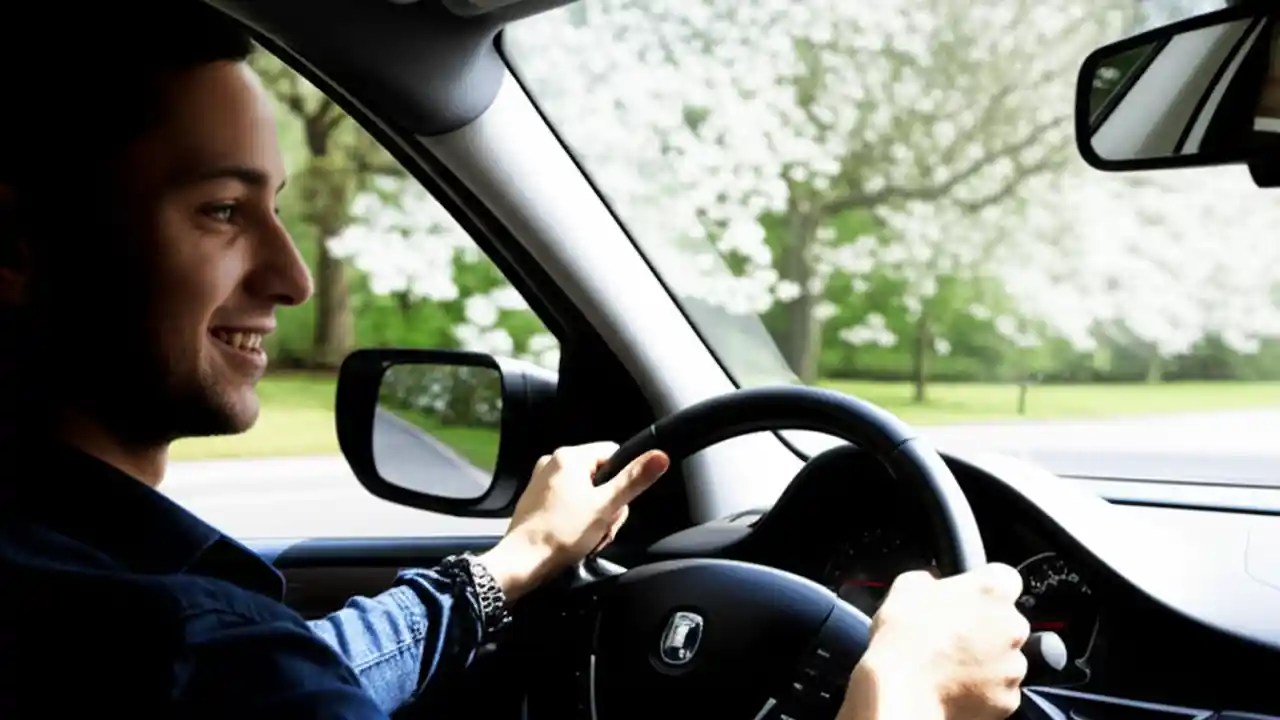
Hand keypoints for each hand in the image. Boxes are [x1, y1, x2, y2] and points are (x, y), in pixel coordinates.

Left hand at [478, 442, 669, 602]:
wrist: (522, 563)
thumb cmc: (563, 533)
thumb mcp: (606, 507)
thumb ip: (634, 480)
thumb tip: (661, 455)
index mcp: (569, 456)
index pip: (613, 454)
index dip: (623, 480)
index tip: (617, 505)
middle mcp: (552, 462)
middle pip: (600, 476)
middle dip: (608, 504)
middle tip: (603, 527)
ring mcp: (541, 481)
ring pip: (585, 492)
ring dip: (594, 515)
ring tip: (588, 536)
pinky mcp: (535, 500)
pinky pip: (568, 502)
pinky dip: (576, 519)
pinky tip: (574, 538)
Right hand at [837, 563, 1029, 719]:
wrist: (903, 690)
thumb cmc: (904, 635)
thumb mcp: (907, 586)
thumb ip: (932, 579)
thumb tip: (934, 583)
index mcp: (993, 591)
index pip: (1006, 578)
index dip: (985, 587)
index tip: (968, 598)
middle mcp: (1013, 626)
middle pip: (1008, 622)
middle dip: (987, 627)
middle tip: (953, 636)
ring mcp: (1014, 666)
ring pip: (1005, 659)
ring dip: (985, 660)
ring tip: (949, 666)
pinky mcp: (1009, 699)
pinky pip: (999, 690)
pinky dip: (982, 690)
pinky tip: (955, 688)